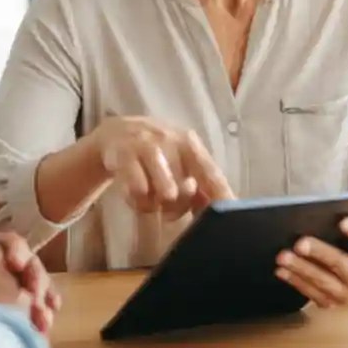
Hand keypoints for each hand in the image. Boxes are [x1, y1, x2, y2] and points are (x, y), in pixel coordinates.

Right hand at [89, 116, 234, 219]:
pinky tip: (135, 196)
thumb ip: (197, 184)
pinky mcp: (125, 154)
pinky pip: (138, 190)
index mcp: (190, 144)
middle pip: (187, 188)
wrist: (115, 133)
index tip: (232, 215)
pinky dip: (138, 200)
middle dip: (179, 207)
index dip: (222, 196)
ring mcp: (147, 145)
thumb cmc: (155, 153)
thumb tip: (219, 210)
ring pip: (165, 190)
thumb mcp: (177, 161)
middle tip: (169, 212)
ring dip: (158, 204)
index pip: (212, 174)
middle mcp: (171, 140)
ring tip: (150, 204)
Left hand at [274, 216, 347, 307]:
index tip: (345, 221)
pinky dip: (297, 282)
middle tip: (300, 243)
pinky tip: (282, 271)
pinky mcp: (336, 304)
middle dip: (320, 253)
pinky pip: (314, 294)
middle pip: (342, 265)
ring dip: (302, 270)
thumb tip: (324, 215)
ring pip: (325, 283)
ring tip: (283, 257)